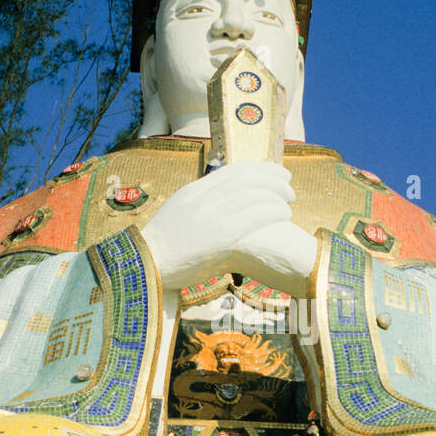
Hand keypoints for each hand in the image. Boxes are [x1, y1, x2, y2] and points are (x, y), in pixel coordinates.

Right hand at [143, 162, 316, 295]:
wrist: (145, 267)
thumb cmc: (164, 249)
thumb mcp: (179, 216)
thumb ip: (200, 205)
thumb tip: (221, 201)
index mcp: (193, 192)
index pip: (233, 171)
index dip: (259, 169)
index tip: (275, 172)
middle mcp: (204, 199)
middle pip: (247, 179)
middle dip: (273, 178)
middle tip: (288, 185)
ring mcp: (212, 217)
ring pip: (254, 195)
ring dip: (277, 195)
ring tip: (289, 202)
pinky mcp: (221, 237)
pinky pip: (255, 216)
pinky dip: (273, 211)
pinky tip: (284, 215)